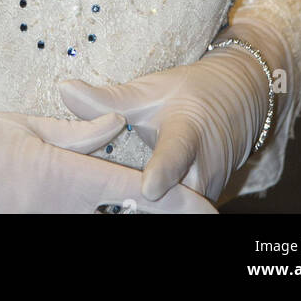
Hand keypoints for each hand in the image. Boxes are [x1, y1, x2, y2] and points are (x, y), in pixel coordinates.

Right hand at [0, 82, 217, 213]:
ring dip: (116, 219)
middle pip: (113, 220)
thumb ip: (72, 132)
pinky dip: (80, 220)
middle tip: (197, 216)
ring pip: (86, 226)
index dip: (170, 205)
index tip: (205, 210)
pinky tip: (95, 210)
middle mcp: (44, 210)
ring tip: (154, 211)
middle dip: (154, 220)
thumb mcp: (18, 127)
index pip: (125, 191)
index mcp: (50, 176)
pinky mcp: (8, 233)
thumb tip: (114, 131)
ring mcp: (25, 228)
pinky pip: (56, 228)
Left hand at [59, 15, 286, 203]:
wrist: (236, 100)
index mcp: (187, 132)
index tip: (150, 187)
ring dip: (151, 210)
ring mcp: (210, 189)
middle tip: (116, 205)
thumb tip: (63, 89)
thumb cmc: (185, 94)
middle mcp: (205, 167)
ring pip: (179, 208)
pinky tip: (129, 208)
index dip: (164, 171)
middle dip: (149, 203)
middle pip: (177, 195)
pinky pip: (180, 212)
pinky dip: (160, 212)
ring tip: (116, 207)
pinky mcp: (206, 202)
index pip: (176, 153)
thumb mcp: (148, 91)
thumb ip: (107, 98)